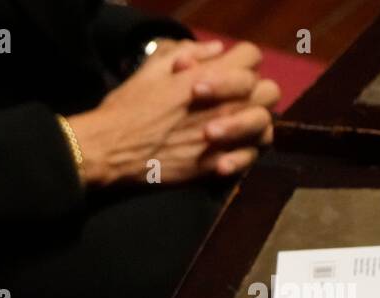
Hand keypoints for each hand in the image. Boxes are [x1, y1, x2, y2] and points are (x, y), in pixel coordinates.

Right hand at [69, 39, 279, 186]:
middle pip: (268, 91)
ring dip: (253, 124)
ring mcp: (225, 137)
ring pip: (266, 126)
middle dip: (254, 92)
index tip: (224, 71)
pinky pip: (249, 158)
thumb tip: (215, 49)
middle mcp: (226, 104)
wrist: (111, 150)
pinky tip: (223, 155)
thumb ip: (188, 53)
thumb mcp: (153, 68)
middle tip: (233, 100)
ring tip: (232, 128)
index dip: (240, 61)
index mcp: (211, 76)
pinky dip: (242, 155)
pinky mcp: (215, 164)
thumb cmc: (128, 107)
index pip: (251, 56)